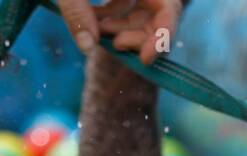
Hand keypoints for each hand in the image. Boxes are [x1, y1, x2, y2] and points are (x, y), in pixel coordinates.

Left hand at [56, 0, 182, 64]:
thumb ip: (76, 11)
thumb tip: (87, 48)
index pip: (169, 6)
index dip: (163, 35)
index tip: (144, 59)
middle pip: (158, 13)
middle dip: (140, 35)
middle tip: (116, 46)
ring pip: (142, 12)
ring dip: (124, 29)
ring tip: (99, 31)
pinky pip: (126, 5)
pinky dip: (113, 19)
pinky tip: (96, 23)